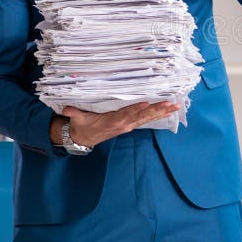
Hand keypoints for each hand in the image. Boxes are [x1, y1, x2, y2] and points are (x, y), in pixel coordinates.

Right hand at [53, 101, 179, 148]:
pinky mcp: (131, 125)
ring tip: (175, 106)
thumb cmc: (81, 125)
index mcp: (112, 121)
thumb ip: (73, 113)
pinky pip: (146, 119)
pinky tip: (168, 111)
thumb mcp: (76, 119)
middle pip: (142, 116)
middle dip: (157, 109)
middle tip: (170, 103)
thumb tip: (66, 109)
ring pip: (147, 118)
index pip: (126, 114)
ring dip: (162, 112)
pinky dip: (158, 115)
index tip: (147, 103)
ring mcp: (129, 125)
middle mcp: (124, 124)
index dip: (136, 109)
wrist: (83, 138)